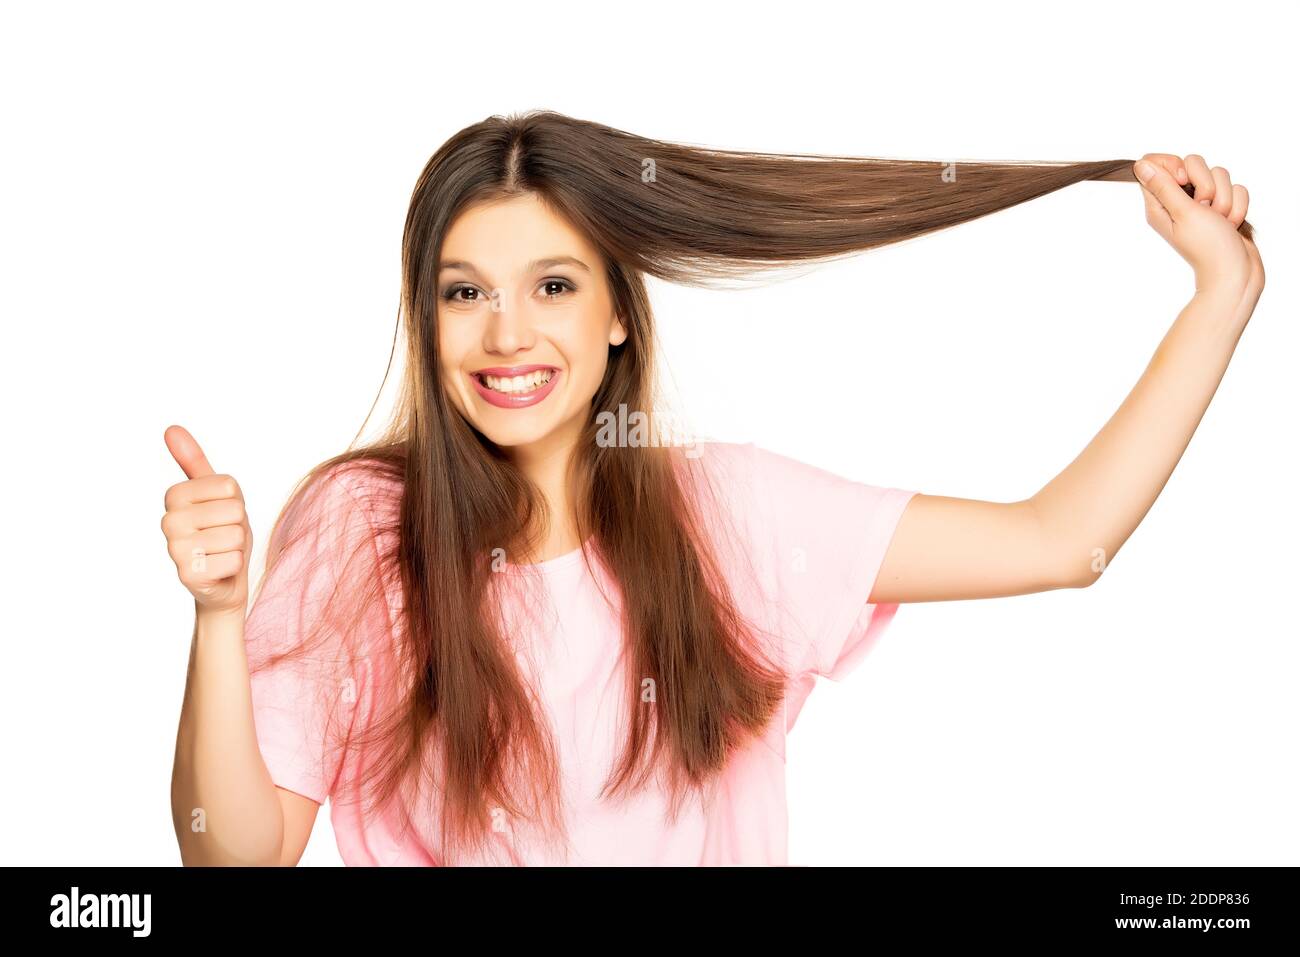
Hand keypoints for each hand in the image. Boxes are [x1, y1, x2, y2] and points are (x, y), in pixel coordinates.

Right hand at [161, 425, 251, 616]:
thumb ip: (194, 461)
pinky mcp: (188, 575)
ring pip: (236, 536)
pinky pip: (234, 560)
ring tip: (222, 552)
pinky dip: (234, 567)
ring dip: (237, 547)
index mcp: (174, 495)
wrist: (223, 579)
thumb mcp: (216, 492)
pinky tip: (219, 570)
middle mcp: (168, 521)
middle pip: (234, 511)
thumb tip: (171, 428)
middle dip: (238, 526)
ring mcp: (175, 550)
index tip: (221, 513)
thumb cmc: (222, 530)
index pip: (228, 485)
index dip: (236, 501)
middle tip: (224, 536)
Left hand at [1133, 153, 1263, 304]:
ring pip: (1219, 174)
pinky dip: (1237, 206)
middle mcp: (1179, 200)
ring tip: (1220, 221)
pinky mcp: (1223, 206)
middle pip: (1192, 163)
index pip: (1156, 163)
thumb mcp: (1183, 213)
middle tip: (1204, 208)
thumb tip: (1141, 164)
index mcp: (1160, 203)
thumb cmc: (1207, 247)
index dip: (1172, 163)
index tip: (1183, 179)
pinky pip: (1236, 188)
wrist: (1236, 272)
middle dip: (1206, 184)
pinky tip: (1231, 224)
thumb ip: (1164, 186)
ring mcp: (1203, 203)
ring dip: (1225, 199)